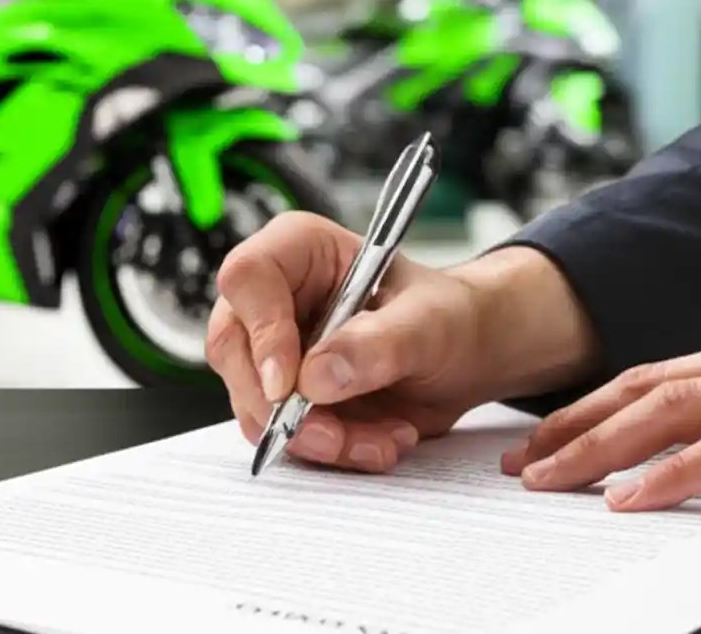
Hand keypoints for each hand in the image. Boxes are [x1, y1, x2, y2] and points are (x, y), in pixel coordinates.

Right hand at [205, 212, 596, 473]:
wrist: (467, 356)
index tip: (289, 385)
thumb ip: (378, 344)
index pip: (248, 277)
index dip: (261, 332)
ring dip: (314, 437)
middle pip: (233, 348)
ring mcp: (273, 349)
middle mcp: (275, 297)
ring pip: (253, 402)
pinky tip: (375, 442)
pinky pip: (280, 433)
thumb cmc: (450, 317)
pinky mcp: (284, 395)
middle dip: (281, 406)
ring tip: (380, 440)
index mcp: (301, 250)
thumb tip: (316, 376)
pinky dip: (327, 450)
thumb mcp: (430, 323)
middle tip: (334, 435)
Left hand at [502, 319, 700, 511]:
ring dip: (599, 444)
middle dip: (574, 425)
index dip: (591, 408)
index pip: (656, 378)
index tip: (540, 439)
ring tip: (550, 479)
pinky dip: (675, 471)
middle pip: (646, 389)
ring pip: (671, 408)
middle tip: (520, 462)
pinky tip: (629, 497)